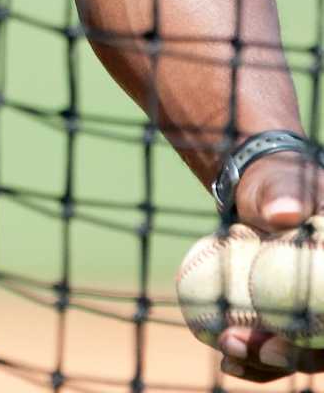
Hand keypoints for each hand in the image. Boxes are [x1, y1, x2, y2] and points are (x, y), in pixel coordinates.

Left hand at [218, 155, 323, 380]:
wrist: (261, 193)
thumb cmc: (278, 183)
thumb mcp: (282, 180)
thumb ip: (285, 192)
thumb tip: (283, 213)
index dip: (323, 333)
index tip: (290, 330)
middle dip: (294, 354)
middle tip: (256, 347)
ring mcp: (317, 317)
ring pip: (303, 353)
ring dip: (268, 360)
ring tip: (230, 350)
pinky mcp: (291, 325)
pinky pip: (278, 349)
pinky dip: (257, 361)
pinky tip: (231, 364)